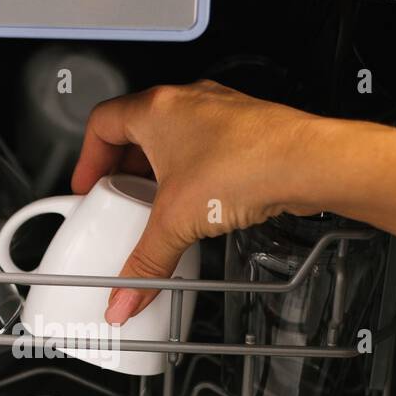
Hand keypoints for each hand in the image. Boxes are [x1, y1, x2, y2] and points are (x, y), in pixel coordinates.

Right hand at [72, 81, 325, 324]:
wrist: (307, 162)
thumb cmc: (248, 164)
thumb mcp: (177, 222)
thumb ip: (145, 263)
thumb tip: (125, 294)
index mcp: (155, 108)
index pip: (101, 123)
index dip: (87, 158)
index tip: (88, 185)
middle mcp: (186, 101)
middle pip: (136, 132)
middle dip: (124, 170)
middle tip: (120, 199)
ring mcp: (218, 112)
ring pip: (173, 139)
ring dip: (160, 171)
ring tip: (159, 206)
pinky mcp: (245, 129)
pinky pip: (204, 147)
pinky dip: (192, 173)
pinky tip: (200, 203)